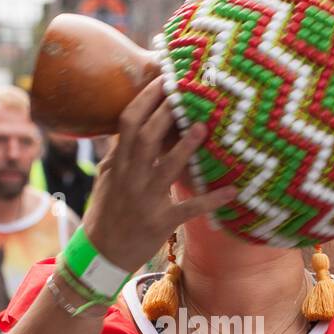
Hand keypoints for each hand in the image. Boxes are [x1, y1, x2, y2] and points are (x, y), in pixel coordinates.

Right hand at [82, 77, 236, 271]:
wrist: (101, 255)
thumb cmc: (107, 213)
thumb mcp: (108, 179)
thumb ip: (120, 152)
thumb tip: (130, 123)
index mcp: (117, 164)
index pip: (128, 123)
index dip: (145, 99)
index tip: (164, 78)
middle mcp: (129, 178)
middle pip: (145, 137)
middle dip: (164, 112)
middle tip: (187, 90)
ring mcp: (145, 200)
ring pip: (165, 168)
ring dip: (185, 147)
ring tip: (203, 127)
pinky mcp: (160, 222)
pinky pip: (188, 209)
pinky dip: (210, 200)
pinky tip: (232, 191)